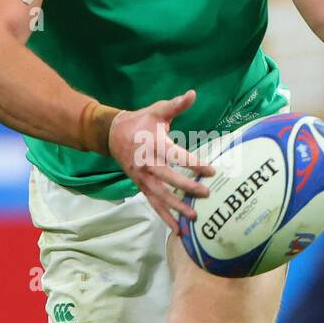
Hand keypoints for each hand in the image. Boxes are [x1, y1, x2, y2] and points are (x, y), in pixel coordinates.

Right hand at [108, 89, 214, 233]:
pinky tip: (177, 228)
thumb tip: (193, 94)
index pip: (175, 155)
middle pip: (168, 178)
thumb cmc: (140, 121)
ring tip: (194, 217)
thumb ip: (176, 105)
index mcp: (153, 144)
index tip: (210, 169)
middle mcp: (147, 164)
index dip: (193, 163)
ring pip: (160, 196)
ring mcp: (142, 178)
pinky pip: (153, 204)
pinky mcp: (141, 186)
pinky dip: (164, 217)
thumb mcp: (157, 111)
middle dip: (187, 187)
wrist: (112, 134)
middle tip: (205, 194)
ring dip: (176, 207)